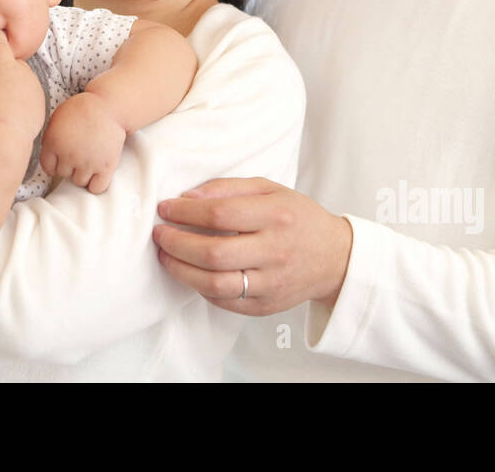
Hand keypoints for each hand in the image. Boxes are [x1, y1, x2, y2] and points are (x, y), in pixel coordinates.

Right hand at [0, 30, 44, 144]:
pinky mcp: (41, 103)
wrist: (7, 133)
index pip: (0, 45)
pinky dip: (24, 99)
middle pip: (15, 63)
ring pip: (25, 80)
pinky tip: (14, 109)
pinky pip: (32, 96)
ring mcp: (35, 88)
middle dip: (6, 67)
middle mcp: (24, 73)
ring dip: (16, 83)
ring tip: (4, 96)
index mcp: (6, 66)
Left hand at [39, 91, 125, 193]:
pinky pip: (96, 188)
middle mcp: (69, 154)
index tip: (61, 159)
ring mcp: (88, 162)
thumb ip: (50, 139)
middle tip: (79, 153)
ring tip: (89, 160)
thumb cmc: (82, 109)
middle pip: (64, 174)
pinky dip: (96, 184)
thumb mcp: (57, 118)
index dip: (54, 164)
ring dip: (83, 173)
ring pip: (79, 182)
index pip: (48, 168)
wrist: (109, 105)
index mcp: (54, 142)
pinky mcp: (106, 166)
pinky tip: (98, 172)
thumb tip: (47, 158)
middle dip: (70, 165)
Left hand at [152, 177, 353, 315]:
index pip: (219, 214)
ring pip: (215, 284)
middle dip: (176, 243)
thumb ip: (228, 187)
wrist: (335, 257)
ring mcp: (271, 283)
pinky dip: (200, 288)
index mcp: (276, 216)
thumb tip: (188, 197)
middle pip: (213, 253)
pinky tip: (191, 273)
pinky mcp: (266, 306)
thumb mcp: (270, 189)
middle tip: (159, 234)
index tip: (164, 208)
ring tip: (166, 256)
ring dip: (181, 271)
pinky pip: (224, 301)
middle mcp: (274, 251)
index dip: (184, 212)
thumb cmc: (297, 218)